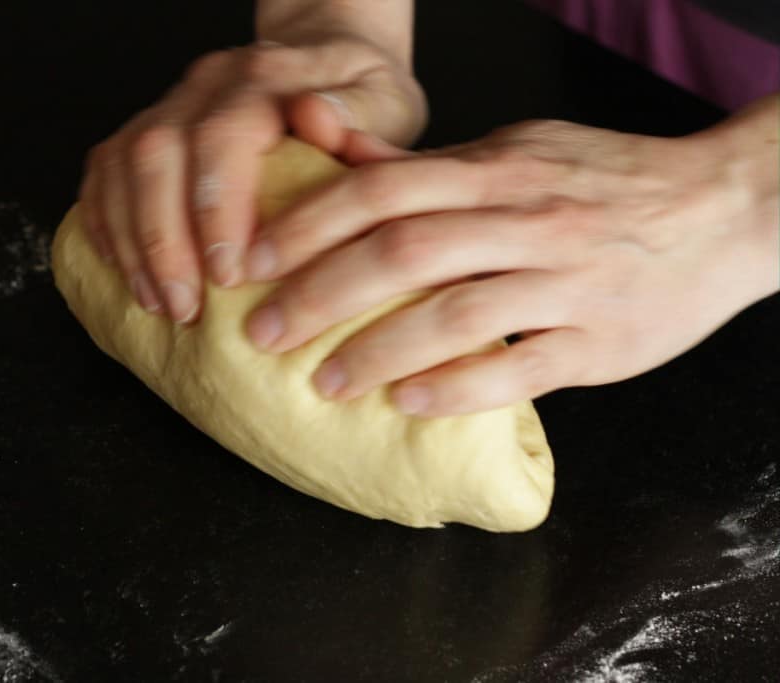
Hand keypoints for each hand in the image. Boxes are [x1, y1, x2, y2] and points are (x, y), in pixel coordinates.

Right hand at [77, 37, 426, 322]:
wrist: (325, 60)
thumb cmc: (358, 97)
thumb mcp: (384, 101)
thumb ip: (359, 116)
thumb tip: (316, 121)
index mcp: (264, 78)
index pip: (224, 134)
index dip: (216, 207)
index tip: (229, 275)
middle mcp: (207, 84)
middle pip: (158, 152)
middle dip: (164, 238)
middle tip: (186, 306)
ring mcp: (171, 103)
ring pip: (124, 163)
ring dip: (133, 241)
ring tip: (158, 302)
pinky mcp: (147, 128)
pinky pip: (105, 171)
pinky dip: (108, 224)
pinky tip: (127, 271)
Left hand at [244, 96, 779, 415]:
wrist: (724, 208)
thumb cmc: (602, 180)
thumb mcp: (515, 149)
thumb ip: (426, 161)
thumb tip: (335, 152)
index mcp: (498, 169)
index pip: (383, 191)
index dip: (310, 226)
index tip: (256, 263)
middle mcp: (527, 220)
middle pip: (404, 254)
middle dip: (321, 297)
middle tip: (265, 335)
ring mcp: (567, 283)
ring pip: (455, 316)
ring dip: (376, 353)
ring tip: (323, 383)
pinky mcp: (601, 343)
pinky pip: (519, 370)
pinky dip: (455, 388)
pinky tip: (405, 403)